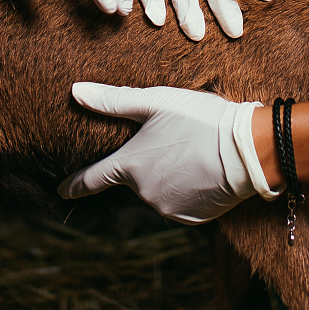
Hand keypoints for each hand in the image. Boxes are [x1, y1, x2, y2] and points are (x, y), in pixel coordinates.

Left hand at [56, 82, 275, 223]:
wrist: (247, 150)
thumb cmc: (199, 120)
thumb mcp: (155, 102)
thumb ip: (113, 100)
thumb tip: (75, 91)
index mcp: (129, 166)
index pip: (92, 179)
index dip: (75, 185)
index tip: (61, 191)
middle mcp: (143, 193)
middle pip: (135, 177)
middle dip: (147, 162)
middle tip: (173, 139)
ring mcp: (168, 208)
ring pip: (159, 189)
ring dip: (168, 174)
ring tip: (192, 150)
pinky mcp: (192, 218)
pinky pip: (180, 202)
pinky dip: (187, 188)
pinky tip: (202, 170)